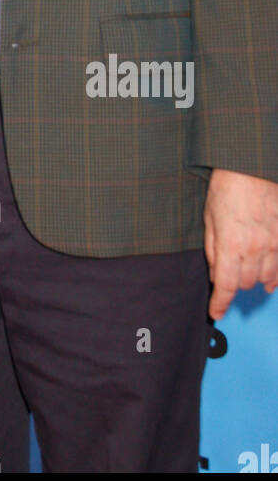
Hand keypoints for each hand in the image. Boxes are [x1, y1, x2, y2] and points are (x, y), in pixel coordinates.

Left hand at [203, 169, 277, 318]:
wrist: (250, 168)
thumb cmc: (226, 189)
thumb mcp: (209, 219)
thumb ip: (213, 250)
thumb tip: (216, 275)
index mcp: (230, 244)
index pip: (225, 285)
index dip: (220, 303)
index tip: (216, 312)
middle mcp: (254, 248)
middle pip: (245, 284)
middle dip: (233, 284)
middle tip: (227, 275)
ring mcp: (273, 244)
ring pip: (265, 279)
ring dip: (254, 279)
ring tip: (247, 273)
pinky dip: (275, 276)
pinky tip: (270, 279)